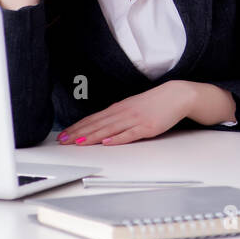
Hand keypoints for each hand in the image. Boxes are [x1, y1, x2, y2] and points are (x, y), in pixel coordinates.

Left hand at [58, 82, 192, 145]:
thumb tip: (101, 124)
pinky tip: (107, 142)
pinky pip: (129, 134)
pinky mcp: (147, 127)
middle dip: (79, 133)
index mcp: (119, 108)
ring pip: (109, 129)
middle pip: (97, 124)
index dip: (77, 127)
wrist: (176, 96)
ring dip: (92, 136)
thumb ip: (117, 115)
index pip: (93, 119)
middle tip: (63, 141)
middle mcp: (124, 113)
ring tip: (78, 142)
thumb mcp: (132, 106)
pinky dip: (117, 139)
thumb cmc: (154, 102)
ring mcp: (135, 120)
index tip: (64, 134)